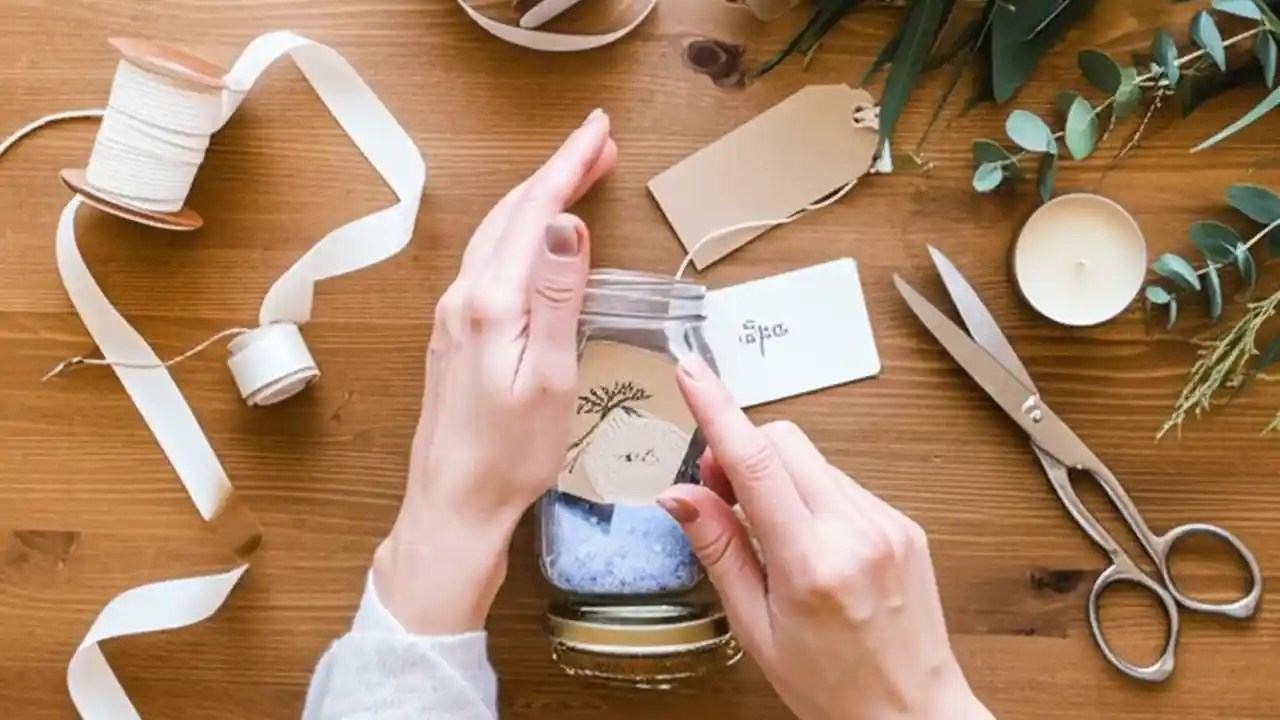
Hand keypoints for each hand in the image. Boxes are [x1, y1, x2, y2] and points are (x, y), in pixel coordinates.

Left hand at [374, 110, 617, 633]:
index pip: (534, 213)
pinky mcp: (454, 335)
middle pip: (512, 214)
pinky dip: (517, 231)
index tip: (598, 132)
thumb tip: (566, 225)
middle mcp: (464, 299)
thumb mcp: (549, 377)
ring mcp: (453, 316)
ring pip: (496, 233)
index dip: (570, 166)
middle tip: (597, 142)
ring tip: (573, 176)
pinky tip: (531, 237)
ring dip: (536, 198)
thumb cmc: (508, 456)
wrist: (453, 505)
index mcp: (490, 302)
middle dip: (557, 171)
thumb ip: (556, 296)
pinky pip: (487, 260)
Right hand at [656, 358, 992, 719]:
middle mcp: (857, 532)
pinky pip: (843, 483)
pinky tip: (808, 540)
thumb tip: (680, 496)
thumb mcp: (756, 629)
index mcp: (813, 564)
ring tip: (768, 530)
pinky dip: (812, 495)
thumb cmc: (834, 686)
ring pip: (814, 460)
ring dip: (778, 475)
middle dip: (742, 448)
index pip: (755, 464)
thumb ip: (719, 550)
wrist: (912, 713)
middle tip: (718, 490)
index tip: (692, 375)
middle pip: (786, 441)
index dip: (717, 411)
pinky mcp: (904, 522)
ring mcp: (887, 523)